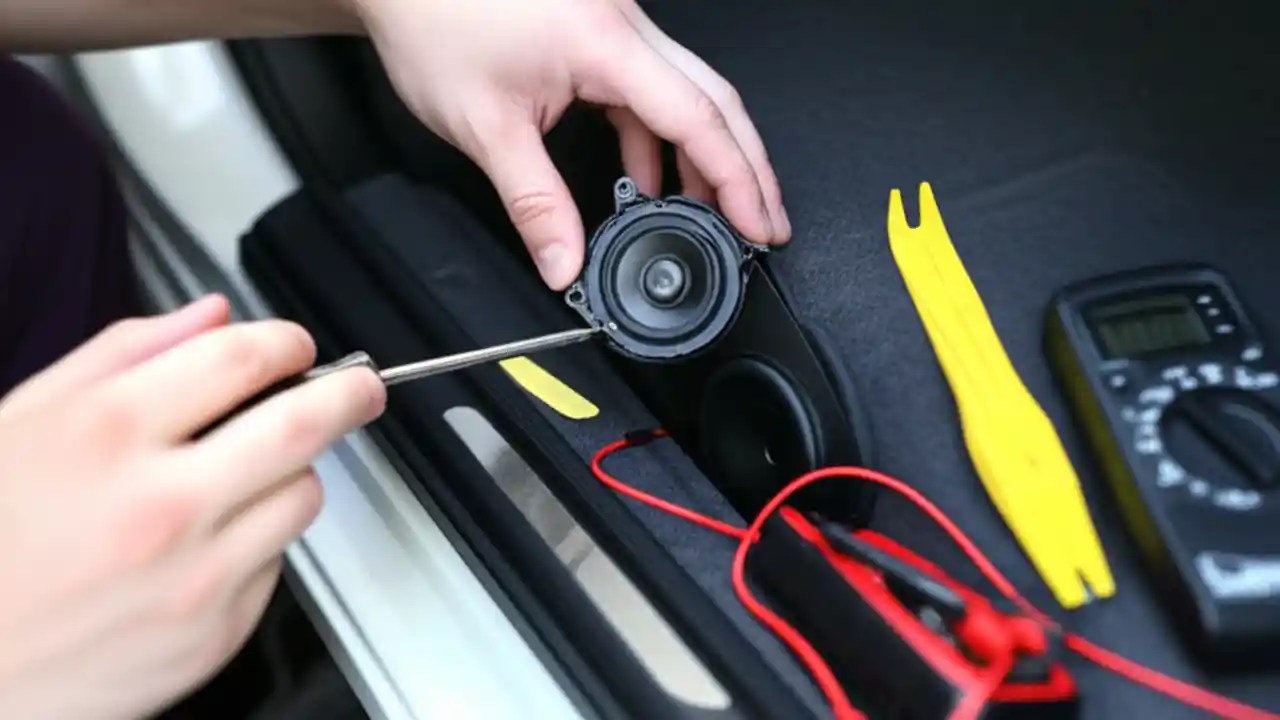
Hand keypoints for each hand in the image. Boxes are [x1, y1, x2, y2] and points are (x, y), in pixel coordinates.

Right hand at [0, 296, 384, 719]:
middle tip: (360, 388)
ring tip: (246, 478)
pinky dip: (258, 541)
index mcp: (106, 435)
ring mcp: (195, 576)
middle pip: (304, 423)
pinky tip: (204, 546)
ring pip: (303, 495)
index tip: (295, 346)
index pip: (241, 357)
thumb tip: (212, 315)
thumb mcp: (20, 422)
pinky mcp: (216, 633)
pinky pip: (277, 563)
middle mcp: (160, 506)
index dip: (285, 341)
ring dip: (293, 472)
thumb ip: (123, 355)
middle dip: (349, 392)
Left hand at [356, 0, 790, 288]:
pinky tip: (649, 181)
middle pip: (716, 100)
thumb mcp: (485, 126)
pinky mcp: (601, 33)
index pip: (697, 117)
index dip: (737, 178)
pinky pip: (651, 90)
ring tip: (711, 216)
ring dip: (705, 157)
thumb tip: (565, 262)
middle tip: (764, 225)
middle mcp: (625, 25)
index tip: (758, 224)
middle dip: (747, 170)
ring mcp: (617, 25)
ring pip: (689, 94)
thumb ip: (535, 204)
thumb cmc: (433, 21)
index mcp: (605, 42)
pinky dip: (659, 140)